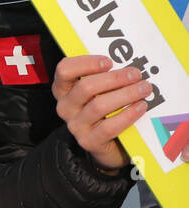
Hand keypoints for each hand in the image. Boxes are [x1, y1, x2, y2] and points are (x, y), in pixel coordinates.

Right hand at [52, 54, 151, 172]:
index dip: (86, 63)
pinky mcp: (89, 141)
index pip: (64, 70)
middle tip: (135, 74)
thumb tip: (126, 66)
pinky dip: (128, 115)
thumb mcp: (98, 92)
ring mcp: (75, 125)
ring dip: (125, 94)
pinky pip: (109, 126)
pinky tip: (140, 106)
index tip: (109, 62)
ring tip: (144, 89)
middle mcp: (65, 107)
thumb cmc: (105, 111)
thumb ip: (104, 78)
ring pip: (99, 106)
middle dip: (114, 78)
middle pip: (85, 87)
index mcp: (63, 89)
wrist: (108, 145)